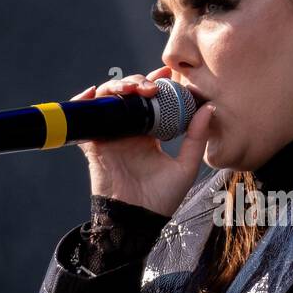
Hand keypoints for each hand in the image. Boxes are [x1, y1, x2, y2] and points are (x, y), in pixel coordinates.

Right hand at [69, 66, 214, 216]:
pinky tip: (94, 94)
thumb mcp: (185, 167)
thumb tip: (209, 108)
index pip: (150, 100)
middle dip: (137, 82)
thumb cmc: (162, 199)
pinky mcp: (92, 144)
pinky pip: (82, 120)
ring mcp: (109, 136)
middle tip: (150, 86)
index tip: (167, 73)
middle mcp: (128, 130)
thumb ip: (196, 138)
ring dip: (116, 87)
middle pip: (127, 94)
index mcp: (149, 133)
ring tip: (131, 89)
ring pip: (107, 100)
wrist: (136, 220)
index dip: (156, 82)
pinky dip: (83, 104)